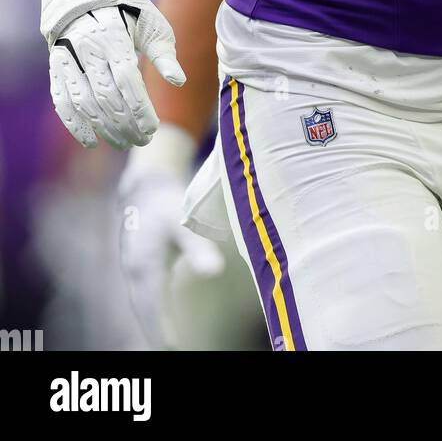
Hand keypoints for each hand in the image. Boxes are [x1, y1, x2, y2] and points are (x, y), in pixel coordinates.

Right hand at [50, 2, 184, 150]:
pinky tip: (91, 142)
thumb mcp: (152, 26)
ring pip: (83, 102)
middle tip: (142, 140)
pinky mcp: (56, 67)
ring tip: (124, 143)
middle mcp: (87, 47)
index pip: (126, 78)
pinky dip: (74, 125)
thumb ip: (163, 55)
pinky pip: (62, 101)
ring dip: (104, 128)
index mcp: (113, 34)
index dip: (139, 107)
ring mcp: (68, 58)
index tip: (152, 128)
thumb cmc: (129, 12)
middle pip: (105, 94)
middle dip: (125, 123)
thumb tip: (179, 81)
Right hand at [118, 132, 224, 349]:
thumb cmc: (166, 202)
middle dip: (156, 332)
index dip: (163, 329)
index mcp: (142, 265)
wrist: (145, 185)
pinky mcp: (138, 262)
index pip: (152, 307)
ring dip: (154, 322)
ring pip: (142, 303)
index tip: (175, 347)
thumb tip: (215, 272)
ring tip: (172, 343)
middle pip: (144, 310)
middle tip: (175, 351)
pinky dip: (153, 309)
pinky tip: (166, 317)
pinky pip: (144, 294)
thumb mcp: (181, 222)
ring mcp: (133, 266)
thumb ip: (197, 247)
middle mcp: (134, 270)